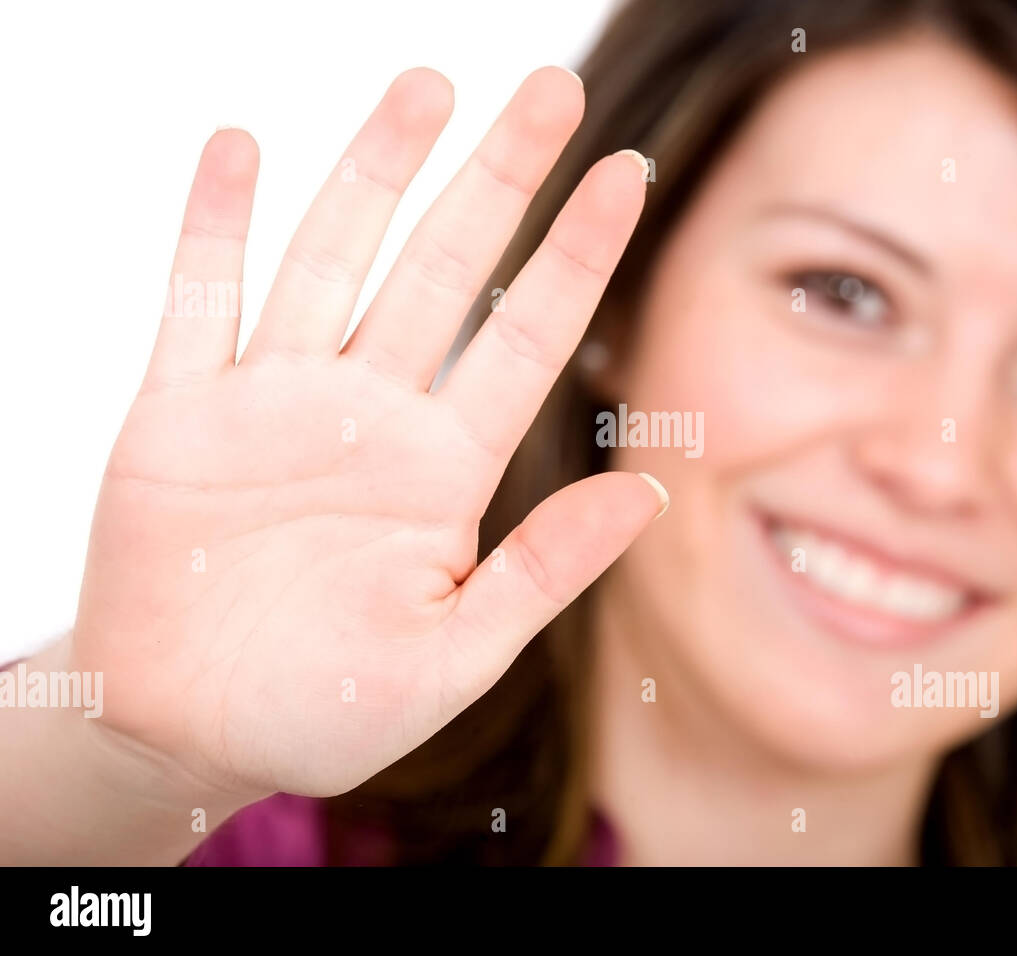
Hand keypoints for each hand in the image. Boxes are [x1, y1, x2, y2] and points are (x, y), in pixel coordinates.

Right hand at [68, 67, 662, 804]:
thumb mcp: (456, 656)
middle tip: (551, 90)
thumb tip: (649, 496)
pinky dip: (215, 226)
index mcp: (445, 470)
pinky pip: (198, 301)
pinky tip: (242, 150)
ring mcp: (273, 404)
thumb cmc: (328, 707)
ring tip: (428, 86)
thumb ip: (544, 570)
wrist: (189, 735)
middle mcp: (371, 416)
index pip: (527, 338)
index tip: (627, 173)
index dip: (577, 255)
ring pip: (333, 261)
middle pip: (446, 272)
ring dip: (376, 173)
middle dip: (497, 181)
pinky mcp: (178, 414)